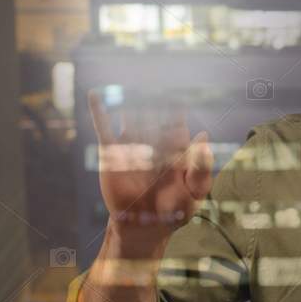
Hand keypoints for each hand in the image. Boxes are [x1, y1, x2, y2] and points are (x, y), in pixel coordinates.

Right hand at [89, 91, 211, 243]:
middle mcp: (154, 142)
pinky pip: (104, 129)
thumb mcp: (195, 190)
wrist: (146, 226)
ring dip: (131, 99)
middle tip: (153, 75)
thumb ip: (201, 167)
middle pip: (153, 115)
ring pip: (131, 117)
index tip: (177, 91)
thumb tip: (205, 136)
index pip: (176, 123)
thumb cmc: (177, 209)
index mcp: (176, 148)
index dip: (175, 108)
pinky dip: (99, 112)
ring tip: (131, 78)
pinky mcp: (112, 154)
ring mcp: (132, 146)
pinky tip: (95, 94)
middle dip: (153, 98)